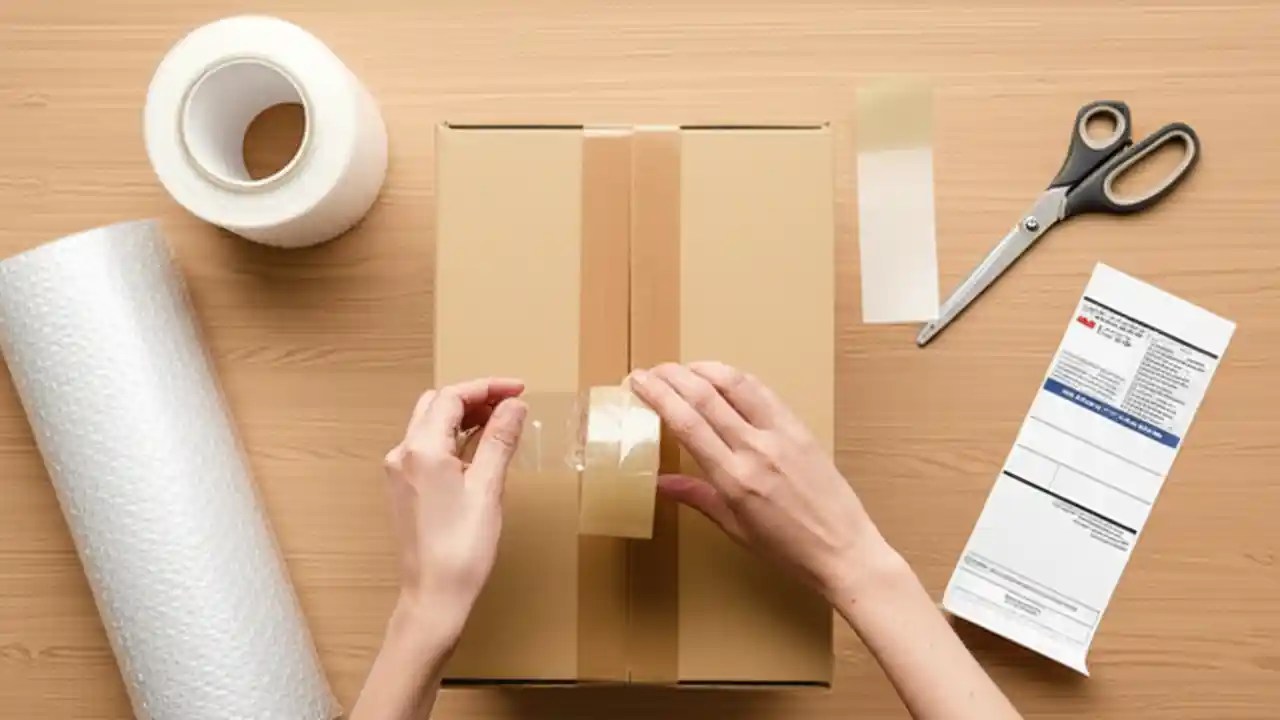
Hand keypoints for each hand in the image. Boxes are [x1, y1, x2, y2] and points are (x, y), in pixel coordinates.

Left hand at [382, 377, 527, 648]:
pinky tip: (478, 450)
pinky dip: (453, 438)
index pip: (453, 397)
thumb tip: (514, 405)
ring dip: (463, 416)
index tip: (518, 389)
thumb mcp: (488, 489)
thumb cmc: (461, 549)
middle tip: (511, 403)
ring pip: (430, 425)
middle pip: (437, 405)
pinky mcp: (403, 488)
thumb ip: (500, 440)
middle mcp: (403, 455)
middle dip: (475, 397)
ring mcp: (399, 472)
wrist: (433, 596)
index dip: (488, 387)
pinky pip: (427, 448)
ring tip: (499, 423)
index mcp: (422, 450)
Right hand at [630, 362, 893, 603]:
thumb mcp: (735, 528)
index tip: (637, 381)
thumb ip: (697, 497)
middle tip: (650, 371)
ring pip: (735, 384)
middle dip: (672, 376)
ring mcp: (781, 435)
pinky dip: (736, 378)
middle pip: (705, 396)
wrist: (844, 550)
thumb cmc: (788, 550)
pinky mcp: (800, 428)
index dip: (658, 396)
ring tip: (682, 369)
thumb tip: (659, 483)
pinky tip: (721, 377)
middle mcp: (755, 449)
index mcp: (734, 479)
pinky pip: (763, 392)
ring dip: (703, 369)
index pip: (686, 424)